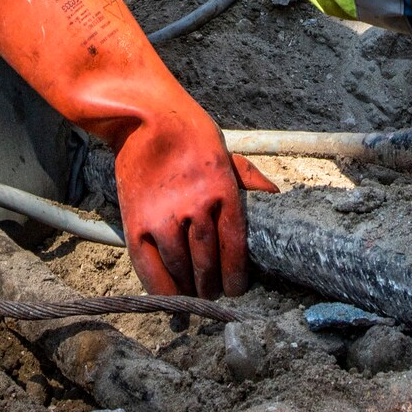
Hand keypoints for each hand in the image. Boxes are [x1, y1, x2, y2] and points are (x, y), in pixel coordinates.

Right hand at [112, 117, 276, 297]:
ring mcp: (164, 217)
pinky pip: (149, 267)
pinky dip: (160, 286)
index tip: (236, 288)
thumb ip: (248, 178)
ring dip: (189, 289)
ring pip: (181, 269)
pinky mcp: (137, 223)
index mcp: (223, 191)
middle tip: (213, 292)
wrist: (145, 119)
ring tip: (193, 293)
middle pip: (208, 264)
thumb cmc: (189, 133)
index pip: (234, 247)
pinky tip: (168, 293)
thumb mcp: (226, 152)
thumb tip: (275, 195)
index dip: (236, 275)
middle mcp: (196, 208)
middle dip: (212, 286)